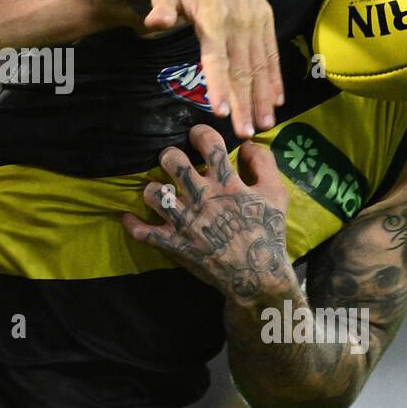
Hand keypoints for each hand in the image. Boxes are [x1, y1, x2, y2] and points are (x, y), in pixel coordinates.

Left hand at [123, 124, 293, 304]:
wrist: (258, 275)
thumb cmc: (268, 231)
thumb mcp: (277, 193)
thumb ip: (263, 164)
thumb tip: (245, 145)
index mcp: (227, 183)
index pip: (209, 144)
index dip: (200, 132)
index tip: (196, 136)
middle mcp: (202, 198)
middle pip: (173, 162)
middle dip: (170, 156)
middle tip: (173, 162)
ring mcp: (185, 222)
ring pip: (153, 194)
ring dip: (152, 189)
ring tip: (159, 190)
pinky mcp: (174, 244)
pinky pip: (144, 233)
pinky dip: (133, 224)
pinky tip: (130, 217)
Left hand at [144, 0, 283, 139]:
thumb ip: (162, 7)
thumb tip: (154, 22)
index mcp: (213, 16)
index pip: (217, 57)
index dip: (220, 85)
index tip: (223, 111)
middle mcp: (239, 20)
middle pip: (242, 68)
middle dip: (245, 103)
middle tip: (246, 133)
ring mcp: (255, 19)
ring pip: (261, 64)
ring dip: (263, 96)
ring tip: (264, 124)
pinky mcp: (265, 16)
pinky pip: (272, 52)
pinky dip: (275, 77)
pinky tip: (277, 100)